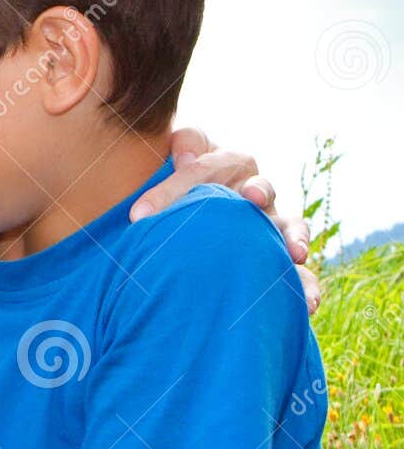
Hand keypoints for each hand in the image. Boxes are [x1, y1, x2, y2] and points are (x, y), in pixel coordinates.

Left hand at [132, 126, 319, 313]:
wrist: (188, 217)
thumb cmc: (183, 186)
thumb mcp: (181, 156)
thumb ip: (186, 144)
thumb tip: (185, 157)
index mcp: (230, 168)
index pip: (209, 167)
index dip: (177, 185)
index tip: (141, 214)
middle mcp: (256, 197)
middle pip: (263, 189)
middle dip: (260, 190)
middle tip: (252, 197)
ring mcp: (271, 230)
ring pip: (291, 229)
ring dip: (295, 239)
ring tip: (296, 253)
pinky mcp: (278, 263)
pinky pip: (299, 275)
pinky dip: (306, 288)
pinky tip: (308, 304)